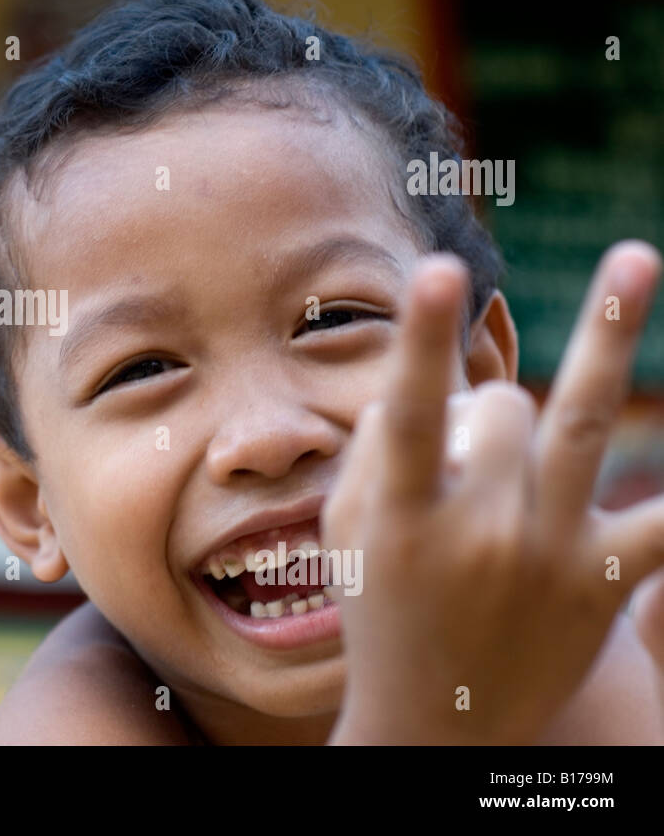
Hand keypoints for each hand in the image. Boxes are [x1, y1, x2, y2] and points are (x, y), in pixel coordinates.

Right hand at [325, 240, 663, 743]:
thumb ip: (375, 449)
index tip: (441, 268)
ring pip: (583, 423)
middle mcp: (480, 534)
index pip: (412, 415)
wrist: (441, 726)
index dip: (422, 339)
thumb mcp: (349, 534)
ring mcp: (550, 555)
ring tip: (638, 256)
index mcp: (403, 520)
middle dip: (487, 409)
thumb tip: (429, 377)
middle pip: (502, 405)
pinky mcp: (604, 580)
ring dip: (611, 334)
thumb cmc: (380, 611)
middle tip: (474, 458)